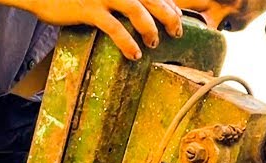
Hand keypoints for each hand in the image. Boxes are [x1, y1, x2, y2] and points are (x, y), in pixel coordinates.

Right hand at [0, 0, 184, 59]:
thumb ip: (120, 0)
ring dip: (150, 28)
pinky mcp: (88, 8)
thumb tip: (143, 11)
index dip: (169, 4)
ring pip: (137, 10)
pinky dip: (128, 42)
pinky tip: (134, 54)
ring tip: (153, 43)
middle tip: (176, 33)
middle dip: (169, 16)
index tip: (177, 18)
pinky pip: (115, 27)